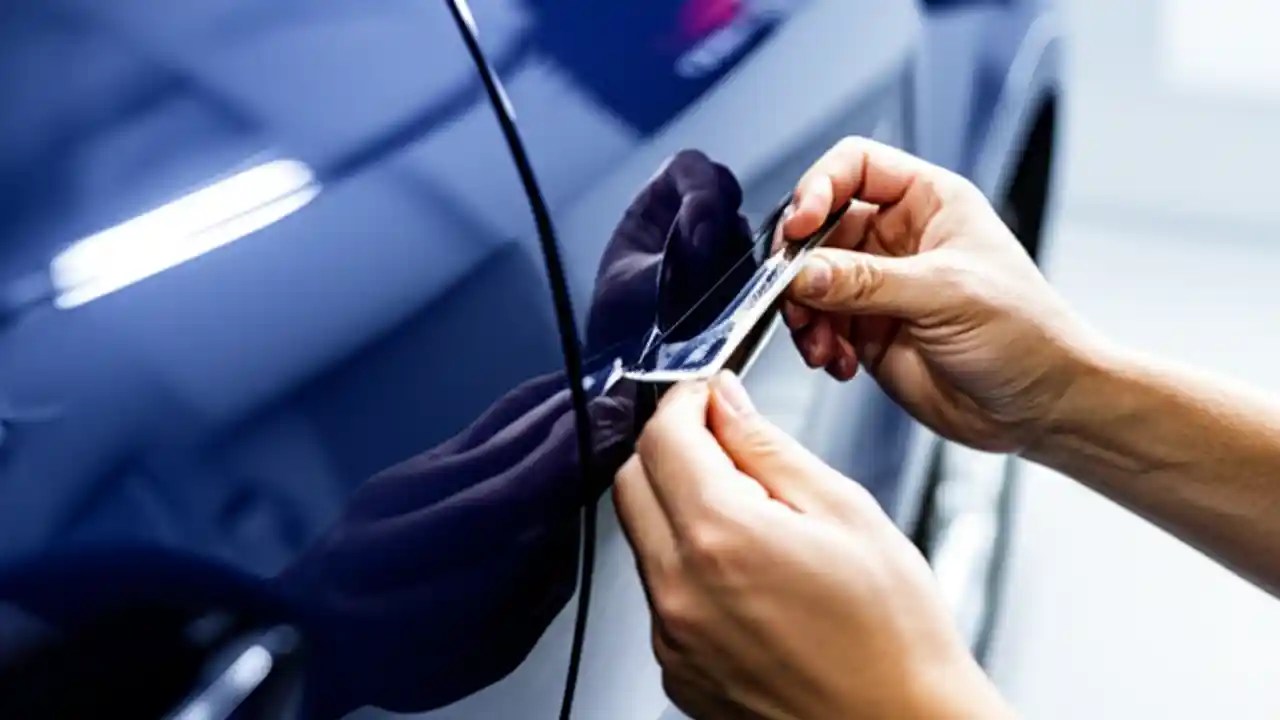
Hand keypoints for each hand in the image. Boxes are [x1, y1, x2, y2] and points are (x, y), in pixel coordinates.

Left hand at [613, 373, 1012, 718]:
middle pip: (633, 481)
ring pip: (644, 537)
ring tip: (756, 521)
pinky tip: (748, 575)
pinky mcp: (677, 669)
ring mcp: (672, 637)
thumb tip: (726, 402)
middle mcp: (680, 590)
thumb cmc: (894, 636)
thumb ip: (768, 447)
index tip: (708, 396)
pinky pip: (660, 593)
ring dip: (679, 507)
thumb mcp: (845, 511)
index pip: (662, 436)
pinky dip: (688, 566)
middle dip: (671, 447)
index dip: (685, 400)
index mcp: (722, 538)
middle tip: (727, 444)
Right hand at [781, 137, 1096, 451]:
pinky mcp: (867, 331)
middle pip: (819, 226)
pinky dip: (815, 343)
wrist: (1041, 406)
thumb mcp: (946, 294)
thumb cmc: (1027, 334)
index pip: (854, 166)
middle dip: (799, 263)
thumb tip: (802, 273)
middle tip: (792, 292)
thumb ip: (867, 282)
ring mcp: (879, 286)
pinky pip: (818, 325)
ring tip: (821, 341)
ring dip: (803, 311)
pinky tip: (839, 361)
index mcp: (929, 202)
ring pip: (809, 280)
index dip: (819, 188)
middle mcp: (898, 238)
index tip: (801, 225)